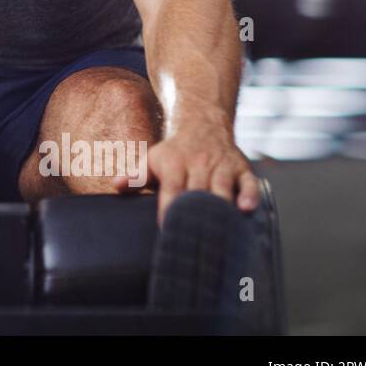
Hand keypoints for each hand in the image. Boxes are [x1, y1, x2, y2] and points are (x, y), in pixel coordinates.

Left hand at [113, 123, 259, 225]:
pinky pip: (249, 183)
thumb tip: (116, 186)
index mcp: (175, 164)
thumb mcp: (152, 159)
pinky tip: (245, 209)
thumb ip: (137, 176)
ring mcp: (222, 166)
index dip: (169, 208)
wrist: (203, 124)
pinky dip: (249, 196)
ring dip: (221, 208)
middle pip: (198, 192)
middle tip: (194, 241)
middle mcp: (200, 164)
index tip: (166, 229)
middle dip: (196, 215)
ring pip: (223, 187)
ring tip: (219, 233)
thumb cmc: (174, 151)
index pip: (171, 189)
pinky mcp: (242, 168)